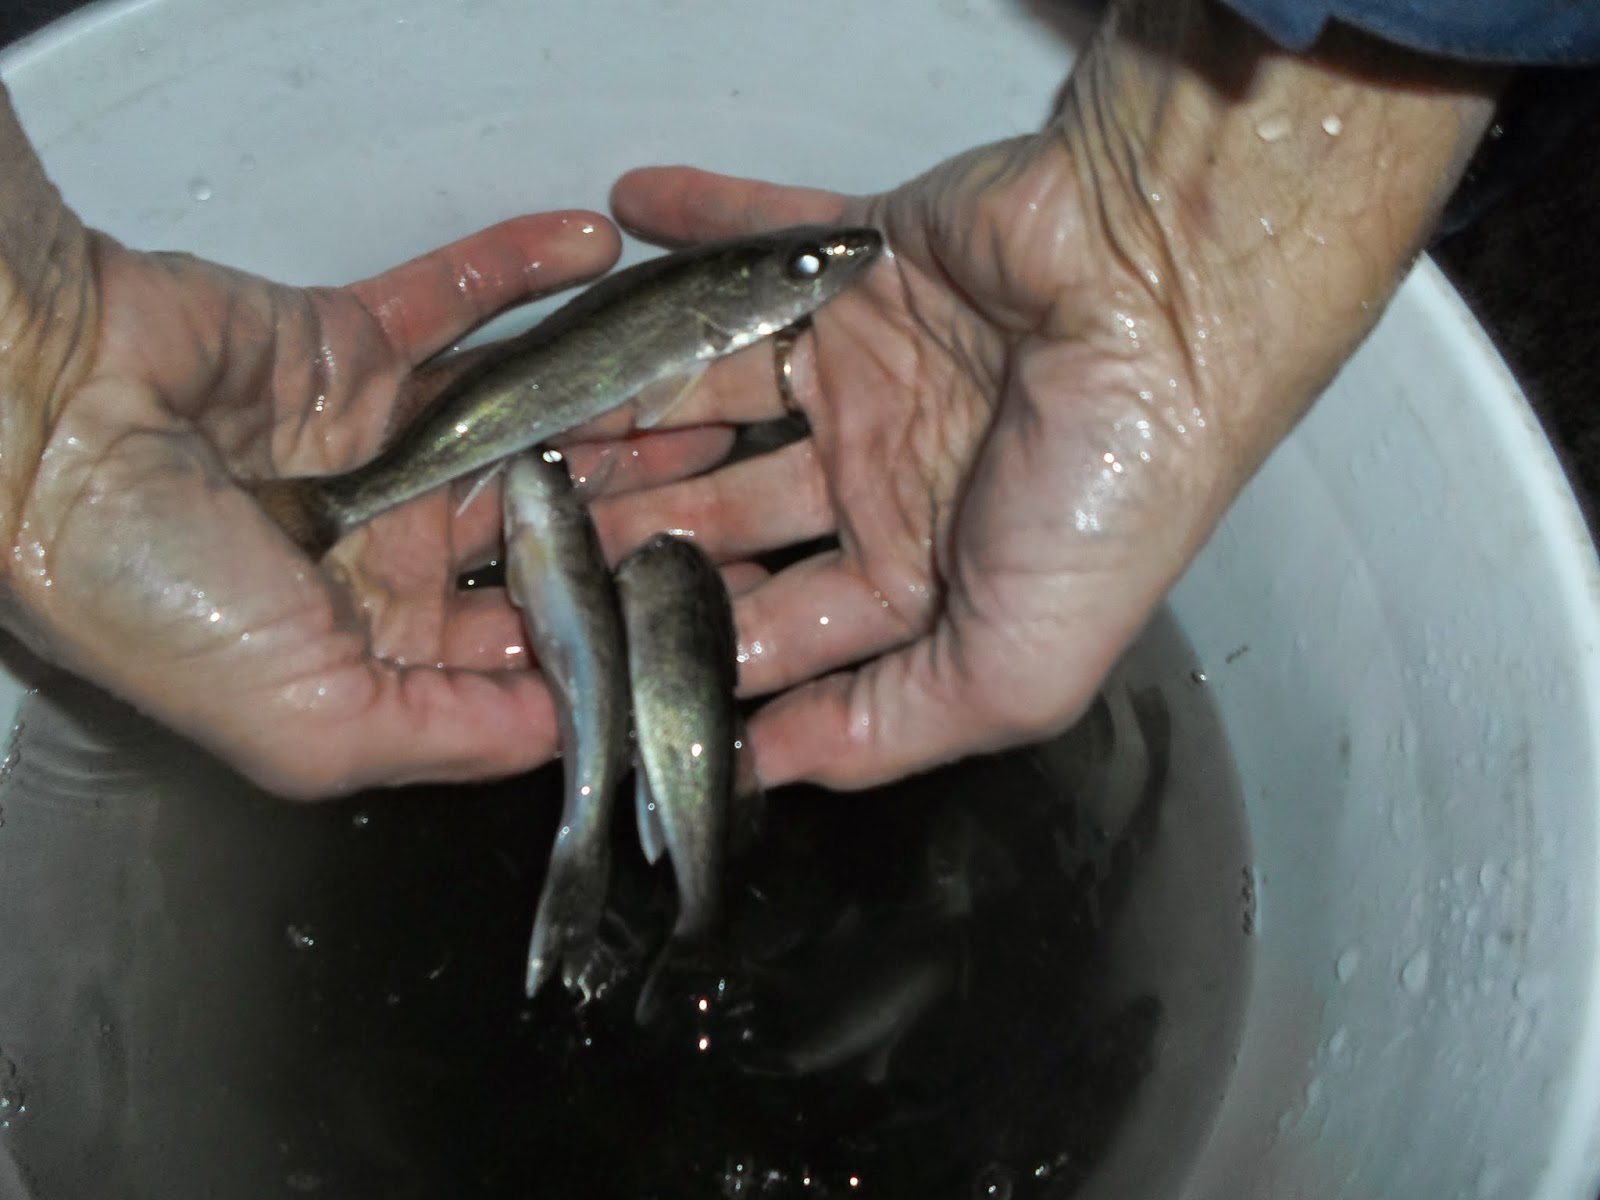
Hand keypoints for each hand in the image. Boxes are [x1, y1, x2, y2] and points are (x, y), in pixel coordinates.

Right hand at [0, 86, 739, 797]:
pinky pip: (453, 302)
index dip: (616, 631)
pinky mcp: (352, 349)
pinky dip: (516, 271)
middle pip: (541, 533)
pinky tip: (590, 249)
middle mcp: (385, 557)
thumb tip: (572, 742)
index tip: (713, 607)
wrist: (38, 427)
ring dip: (610, 400)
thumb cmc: (149, 595)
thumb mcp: (312, 725)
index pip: (527, 651)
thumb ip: (453, 740)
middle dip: (636, 514)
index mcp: (378, 653)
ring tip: (711, 381)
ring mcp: (373, 447)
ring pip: (521, 423)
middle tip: (745, 488)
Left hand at [596, 0, 1496, 790]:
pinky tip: (627, 206)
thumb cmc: (1104, 495)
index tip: (576, 652)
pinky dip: (698, 219)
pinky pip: (761, 233)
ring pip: (714, 385)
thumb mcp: (1012, 669)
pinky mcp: (860, 256)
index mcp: (916, 575)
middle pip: (723, 508)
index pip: (770, 627)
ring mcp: (867, 360)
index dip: (676, 643)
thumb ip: (888, 733)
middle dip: (630, 527)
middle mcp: (884, 473)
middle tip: (521, 536)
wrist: (1165, 296)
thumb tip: (769, 772)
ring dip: (628, 395)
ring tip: (529, 408)